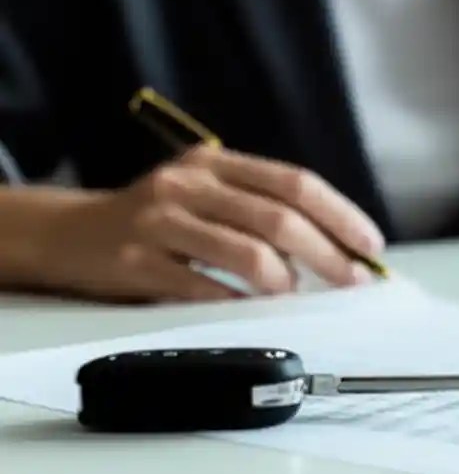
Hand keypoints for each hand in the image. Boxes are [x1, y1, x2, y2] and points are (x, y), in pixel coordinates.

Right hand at [43, 145, 384, 301]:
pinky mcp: (138, 261)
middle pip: (278, 219)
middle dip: (326, 254)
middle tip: (351, 281)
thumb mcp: (208, 194)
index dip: (340, 215)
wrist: (73, 233)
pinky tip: (253, 310)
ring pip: (246, 252)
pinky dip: (238, 302)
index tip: (370, 246)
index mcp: (217, 163)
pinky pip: (203, 288)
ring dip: (285, 281)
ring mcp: (161, 221)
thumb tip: (337, 248)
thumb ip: (261, 209)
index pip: (294, 183)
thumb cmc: (160, 218)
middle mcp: (190, 184)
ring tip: (295, 293)